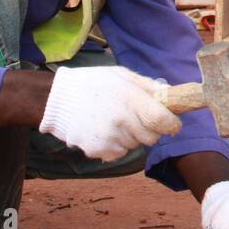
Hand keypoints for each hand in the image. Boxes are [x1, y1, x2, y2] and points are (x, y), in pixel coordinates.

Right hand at [39, 65, 181, 160]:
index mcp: (131, 99)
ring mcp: (110, 138)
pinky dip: (115, 145)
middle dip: (149, 129)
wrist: (57, 99)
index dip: (171, 123)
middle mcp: (122, 121)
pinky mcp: (98, 150)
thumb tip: (170, 95)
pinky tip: (103, 130)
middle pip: (152, 137)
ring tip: (112, 120)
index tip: (171, 122)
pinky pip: (118, 153)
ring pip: (134, 145)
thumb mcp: (122, 75)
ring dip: (130, 136)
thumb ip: (148, 87)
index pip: (164, 121)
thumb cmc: (93, 83)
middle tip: (135, 117)